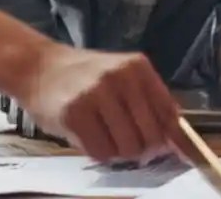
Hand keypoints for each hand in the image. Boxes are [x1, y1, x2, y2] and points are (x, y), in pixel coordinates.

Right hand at [12, 44, 180, 163]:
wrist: (39, 68)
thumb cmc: (86, 76)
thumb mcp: (123, 76)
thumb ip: (149, 100)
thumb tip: (176, 137)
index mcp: (137, 67)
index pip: (168, 112)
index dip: (175, 139)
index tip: (181, 154)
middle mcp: (120, 77)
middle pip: (150, 135)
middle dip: (145, 149)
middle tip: (132, 146)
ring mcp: (96, 95)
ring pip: (128, 147)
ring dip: (121, 152)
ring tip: (108, 137)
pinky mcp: (75, 114)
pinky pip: (102, 152)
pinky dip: (101, 153)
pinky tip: (91, 137)